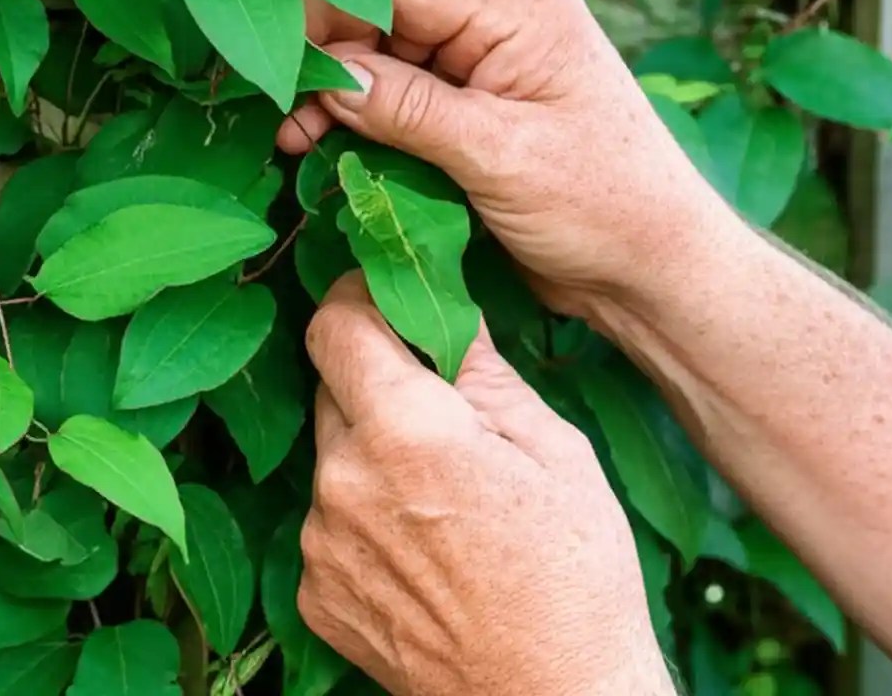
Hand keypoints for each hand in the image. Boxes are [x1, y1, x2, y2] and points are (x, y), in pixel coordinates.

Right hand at [278, 0, 729, 314]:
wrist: (650, 268)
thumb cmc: (602, 204)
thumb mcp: (498, 153)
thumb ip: (409, 110)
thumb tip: (327, 77)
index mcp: (516, 5)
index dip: (328, 18)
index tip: (276, 65)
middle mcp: (497, 24)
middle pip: (383, 21)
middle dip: (328, 64)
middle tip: (281, 118)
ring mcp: (485, 70)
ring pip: (385, 65)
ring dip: (339, 102)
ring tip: (295, 144)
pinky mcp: (475, 115)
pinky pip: (403, 106)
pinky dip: (365, 129)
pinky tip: (330, 153)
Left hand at [298, 273, 674, 695]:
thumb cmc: (576, 577)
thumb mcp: (555, 452)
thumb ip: (484, 372)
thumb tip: (447, 310)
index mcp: (407, 433)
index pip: (335, 324)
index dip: (356, 298)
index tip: (385, 300)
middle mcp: (344, 483)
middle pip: (332, 388)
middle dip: (377, 382)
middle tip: (440, 411)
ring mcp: (322, 545)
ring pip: (330, 457)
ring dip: (370, 453)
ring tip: (443, 498)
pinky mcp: (315, 594)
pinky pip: (327, 521)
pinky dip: (361, 515)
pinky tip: (423, 547)